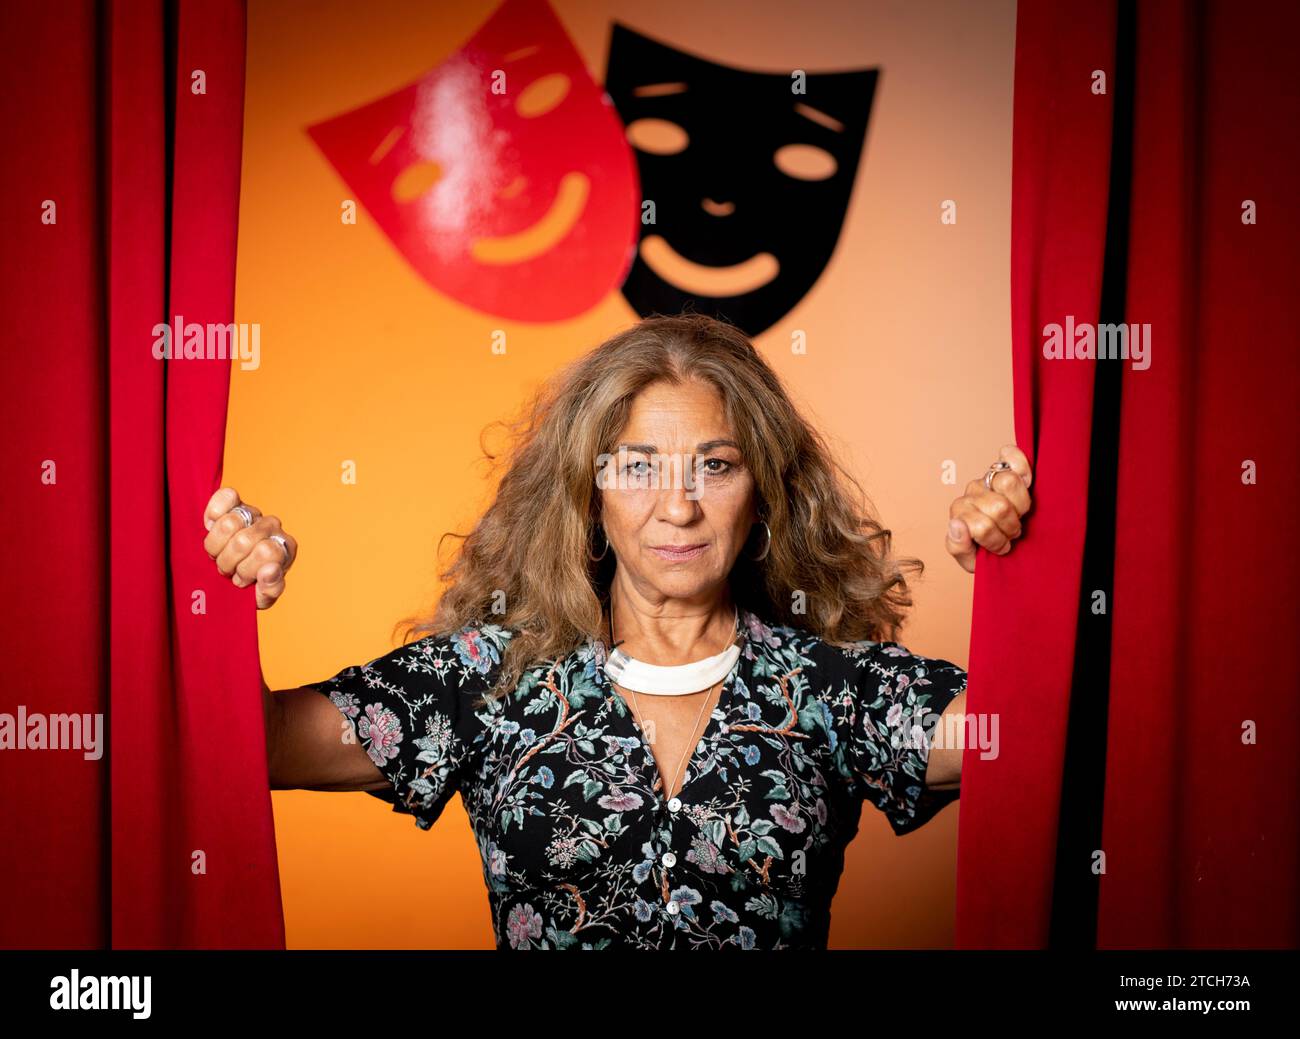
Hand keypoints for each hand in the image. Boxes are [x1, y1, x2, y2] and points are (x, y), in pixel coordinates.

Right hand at [202, 487, 297, 608]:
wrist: (233, 578)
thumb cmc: (251, 586)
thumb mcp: (262, 597)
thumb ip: (270, 589)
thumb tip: (270, 569)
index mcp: (285, 547)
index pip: (266, 552)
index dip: (246, 570)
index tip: (242, 580)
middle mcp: (272, 526)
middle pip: (242, 541)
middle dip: (229, 563)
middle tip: (229, 570)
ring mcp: (254, 513)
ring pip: (228, 523)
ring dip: (217, 547)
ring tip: (221, 556)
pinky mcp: (235, 502)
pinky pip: (226, 496)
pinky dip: (214, 513)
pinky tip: (212, 527)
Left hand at [946, 445, 1032, 572]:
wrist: (996, 542)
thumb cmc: (982, 550)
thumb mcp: (968, 559)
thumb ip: (958, 545)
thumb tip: (957, 524)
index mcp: (960, 512)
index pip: (983, 527)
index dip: (996, 541)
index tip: (999, 547)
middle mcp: (972, 492)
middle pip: (1000, 507)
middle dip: (1010, 527)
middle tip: (1010, 533)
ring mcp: (987, 478)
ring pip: (1009, 482)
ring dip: (1021, 506)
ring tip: (1018, 516)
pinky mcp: (1004, 467)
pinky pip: (1010, 455)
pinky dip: (1021, 466)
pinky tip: (1025, 482)